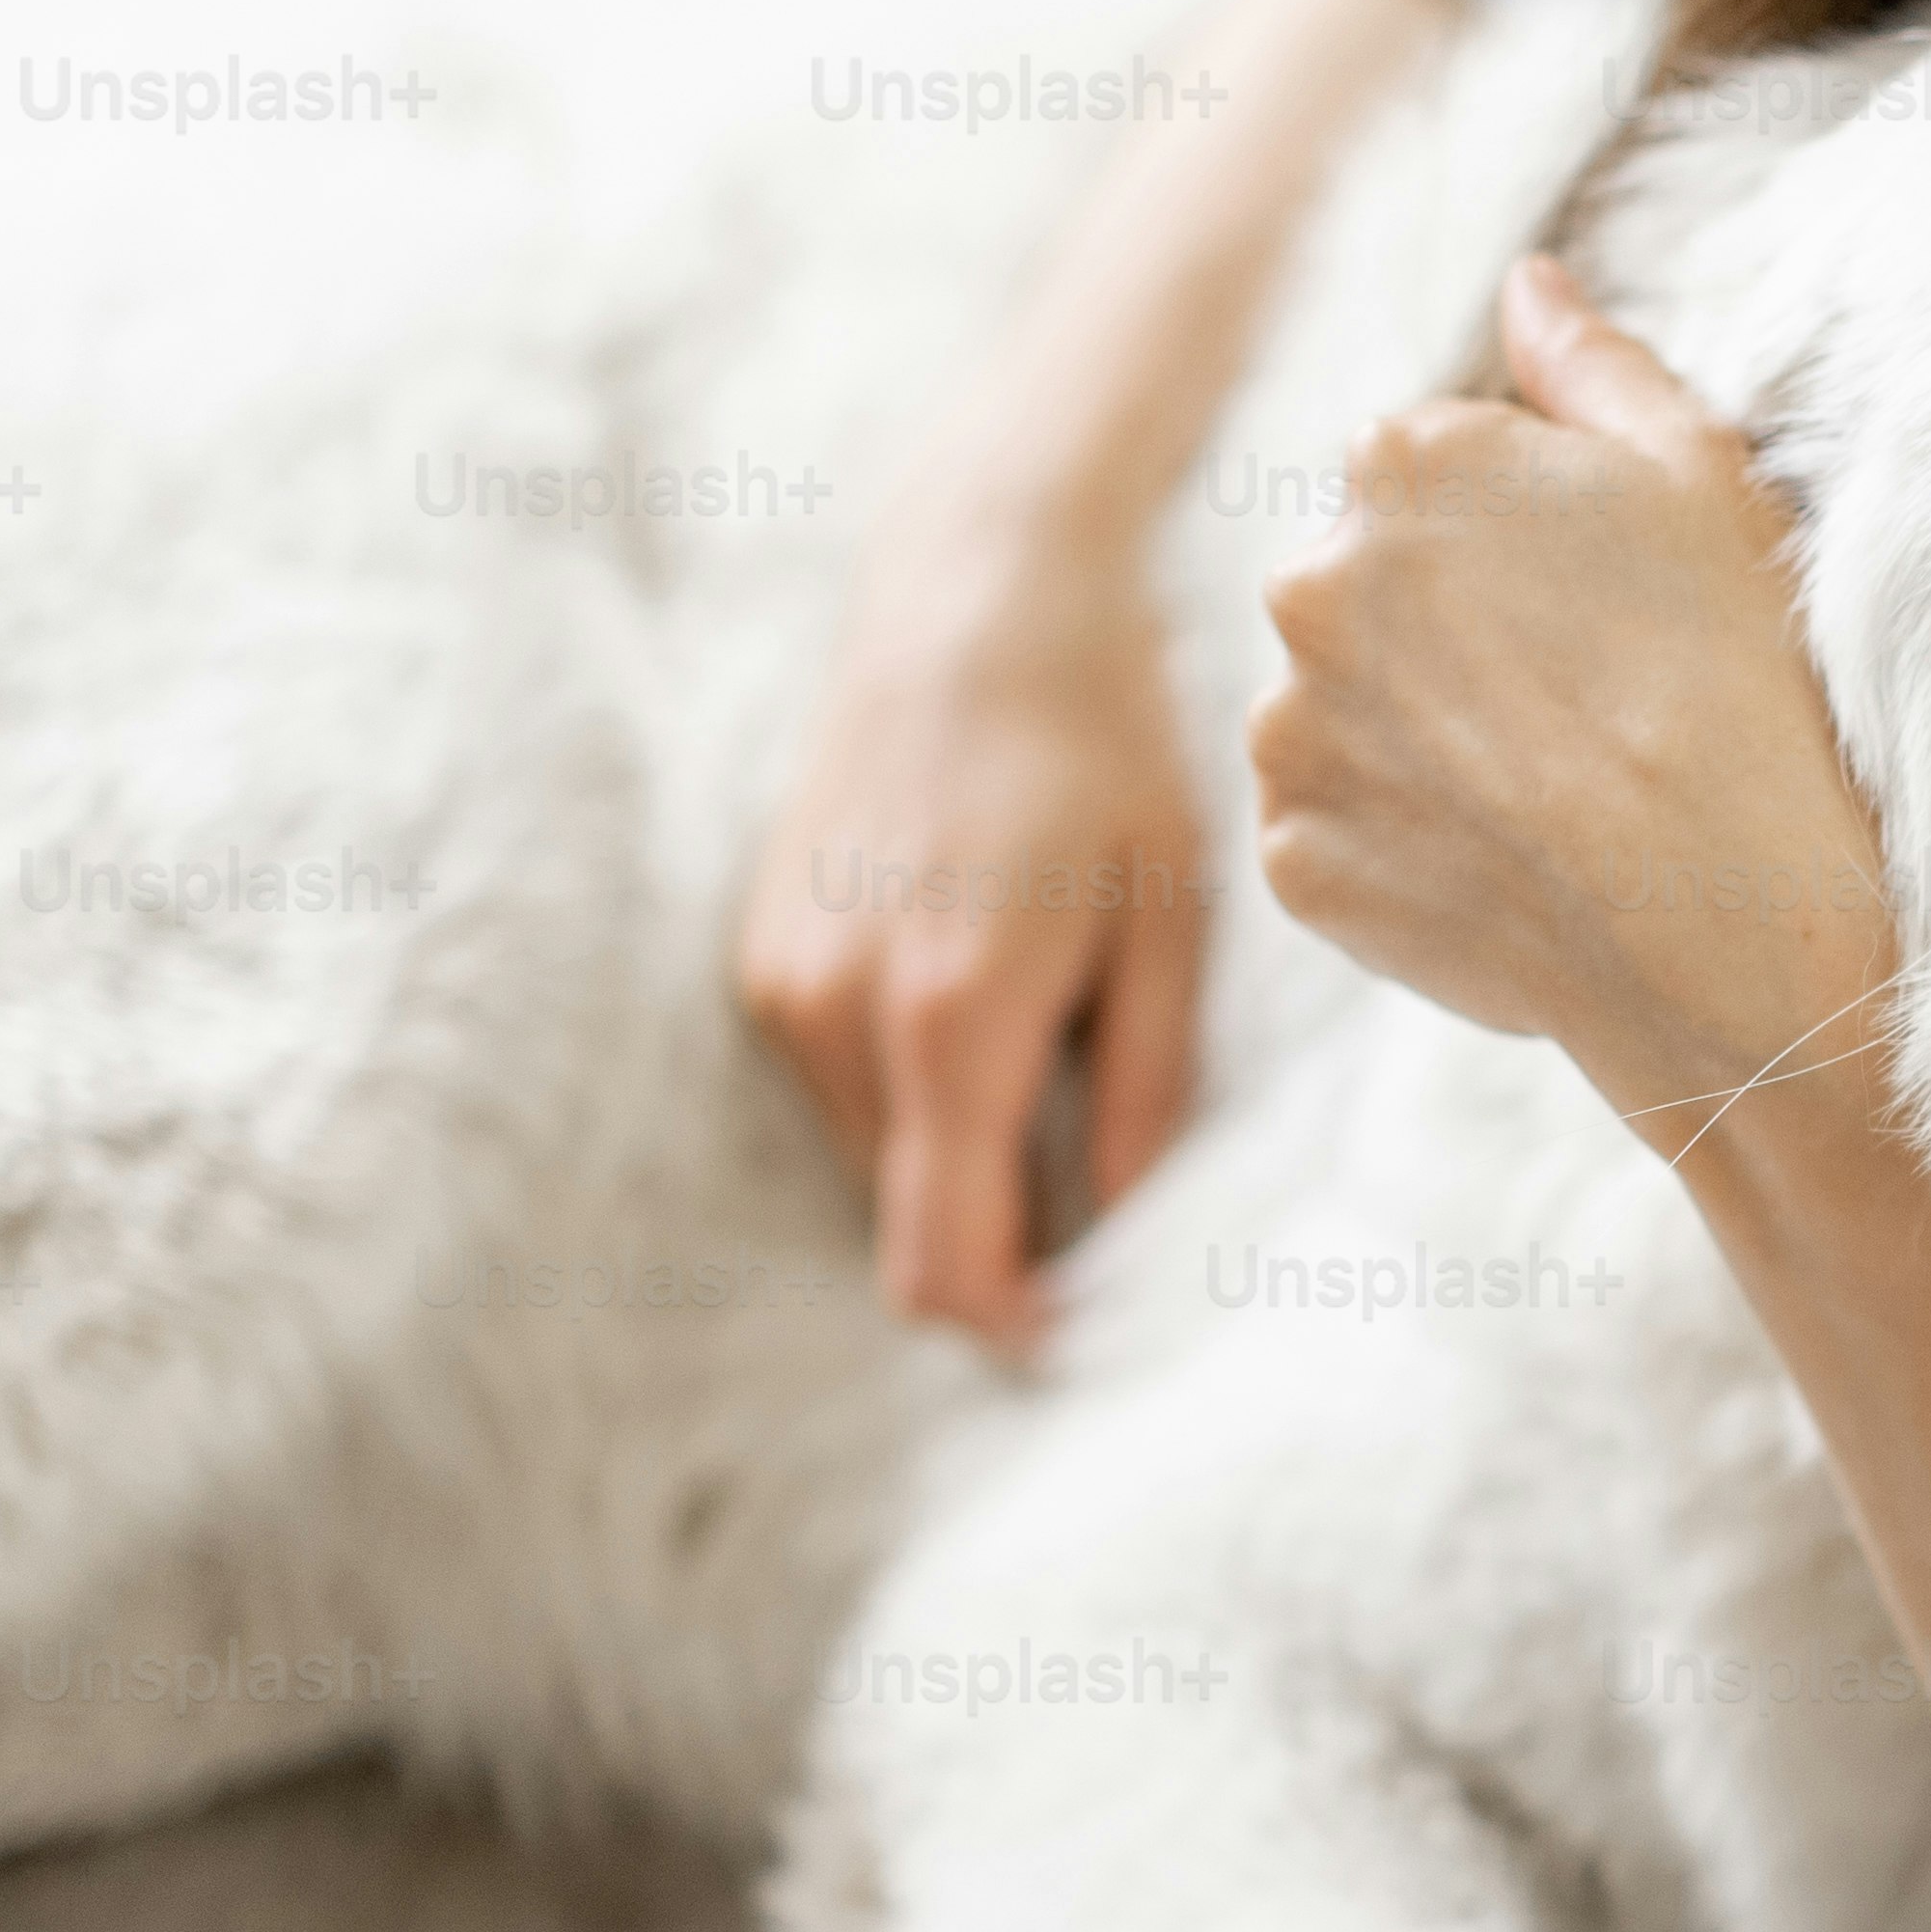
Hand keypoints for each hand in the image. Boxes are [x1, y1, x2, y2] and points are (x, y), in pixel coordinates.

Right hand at [739, 516, 1218, 1349]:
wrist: (972, 603)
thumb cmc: (1103, 752)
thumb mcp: (1168, 922)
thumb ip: (1146, 1092)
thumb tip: (1128, 1236)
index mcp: (947, 1017)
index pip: (944, 1265)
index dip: (1017, 1328)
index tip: (1091, 1328)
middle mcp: (836, 1015)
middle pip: (908, 1228)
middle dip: (1004, 1238)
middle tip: (1112, 1172)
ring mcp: (782, 985)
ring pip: (877, 1162)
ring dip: (963, 1153)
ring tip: (1053, 1031)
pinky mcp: (762, 957)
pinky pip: (846, 1087)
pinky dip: (918, 1086)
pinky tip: (984, 982)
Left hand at [1248, 259, 1903, 1110]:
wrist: (1726, 917)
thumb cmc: (1736, 681)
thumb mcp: (1701, 476)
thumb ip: (1592, 365)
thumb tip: (1524, 282)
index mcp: (1403, 459)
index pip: (1429, 477)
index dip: (1522, 547)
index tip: (1596, 612)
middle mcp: (1311, 578)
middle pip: (1367, 591)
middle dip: (1447, 637)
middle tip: (1577, 709)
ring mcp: (1288, 725)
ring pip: (1339, 711)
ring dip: (1415, 739)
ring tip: (1544, 794)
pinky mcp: (1288, 854)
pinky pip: (1332, 831)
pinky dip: (1401, 846)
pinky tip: (1505, 863)